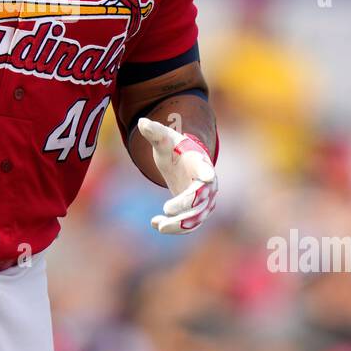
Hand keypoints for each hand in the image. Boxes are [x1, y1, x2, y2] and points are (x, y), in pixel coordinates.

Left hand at [136, 118, 218, 233]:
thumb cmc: (176, 149)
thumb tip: (142, 122)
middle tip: (166, 210)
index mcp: (201, 164)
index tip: (208, 176)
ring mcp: (205, 200)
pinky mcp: (197, 211)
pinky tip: (155, 224)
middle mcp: (208, 184)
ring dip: (179, 225)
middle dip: (185, 206)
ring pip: (197, 217)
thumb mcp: (165, 140)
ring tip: (159, 226)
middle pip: (201, 199)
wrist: (184, 161)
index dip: (206, 173)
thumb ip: (155, 133)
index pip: (206, 170)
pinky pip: (189, 224)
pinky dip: (175, 228)